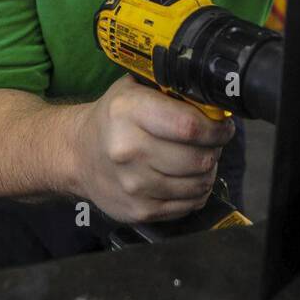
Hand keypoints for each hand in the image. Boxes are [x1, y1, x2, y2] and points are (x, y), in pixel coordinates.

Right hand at [72, 75, 234, 222]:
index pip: (190, 126)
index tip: (222, 127)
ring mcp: (134, 184)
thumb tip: (213, 104)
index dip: (216, 129)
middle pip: (197, 158)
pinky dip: (195, 193)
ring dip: (206, 172)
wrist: (76, 154)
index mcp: (128, 112)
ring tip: (198, 161)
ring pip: (197, 184)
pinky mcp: (139, 210)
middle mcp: (128, 150)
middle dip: (214, 150)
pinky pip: (187, 205)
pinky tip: (186, 179)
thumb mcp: (133, 89)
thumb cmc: (111, 119)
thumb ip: (170, 90)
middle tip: (211, 144)